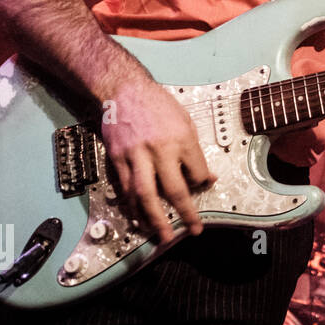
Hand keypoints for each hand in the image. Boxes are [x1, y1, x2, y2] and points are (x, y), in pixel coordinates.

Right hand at [101, 77, 213, 243]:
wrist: (124, 90)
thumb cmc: (158, 104)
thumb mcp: (185, 121)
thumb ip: (194, 151)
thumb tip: (206, 177)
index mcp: (181, 138)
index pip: (197, 172)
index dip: (202, 183)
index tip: (203, 187)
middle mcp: (159, 149)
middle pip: (173, 190)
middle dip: (185, 213)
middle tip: (192, 230)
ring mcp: (136, 155)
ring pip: (144, 195)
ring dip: (154, 218)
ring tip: (162, 234)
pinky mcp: (117, 158)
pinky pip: (125, 188)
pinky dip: (133, 205)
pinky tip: (139, 217)